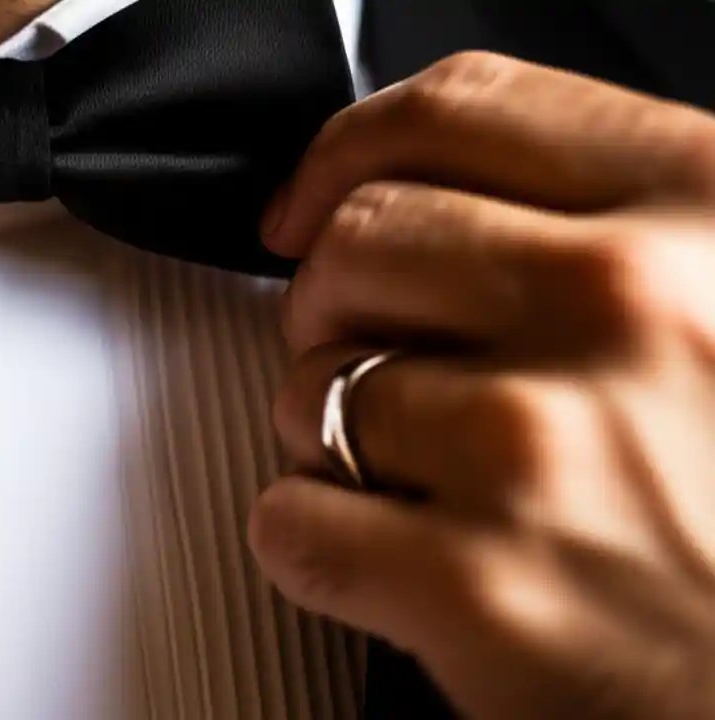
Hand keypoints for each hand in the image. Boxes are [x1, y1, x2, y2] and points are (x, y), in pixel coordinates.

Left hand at [252, 53, 714, 718]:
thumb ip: (596, 224)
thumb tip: (403, 190)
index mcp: (702, 207)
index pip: (458, 109)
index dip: (351, 151)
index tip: (312, 200)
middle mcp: (632, 308)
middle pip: (357, 239)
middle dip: (332, 304)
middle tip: (368, 353)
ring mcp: (548, 449)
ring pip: (313, 383)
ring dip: (332, 433)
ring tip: (422, 478)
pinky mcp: (480, 588)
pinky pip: (293, 520)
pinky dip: (315, 539)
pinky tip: (395, 554)